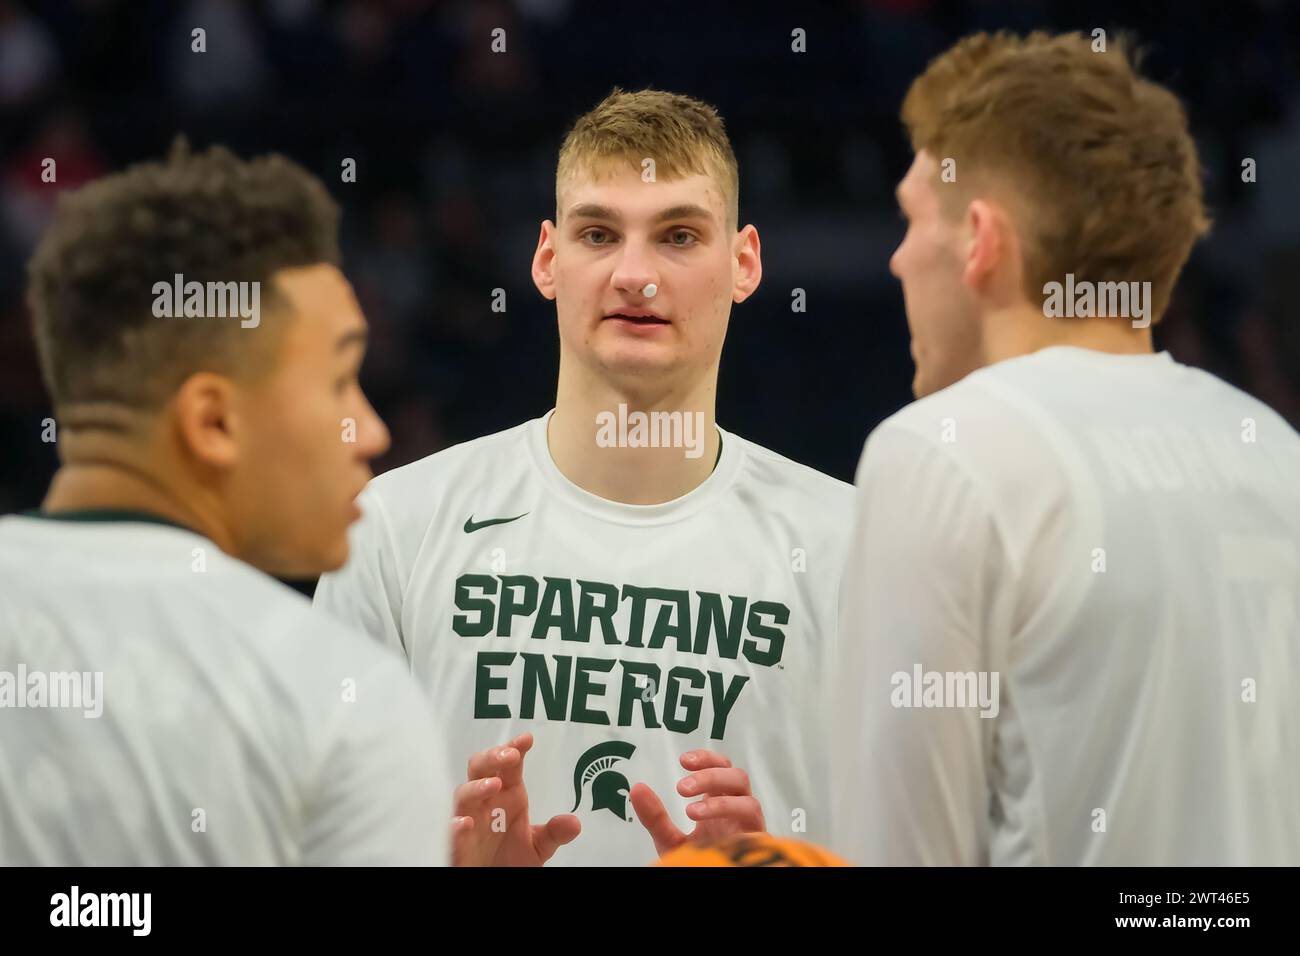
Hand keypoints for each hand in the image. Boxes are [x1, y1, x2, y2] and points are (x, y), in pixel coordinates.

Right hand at [451, 732, 580, 865]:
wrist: (494, 882)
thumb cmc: (511, 859)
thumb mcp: (538, 846)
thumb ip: (554, 833)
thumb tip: (573, 823)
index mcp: (507, 795)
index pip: (509, 765)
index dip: (515, 748)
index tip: (527, 739)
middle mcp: (486, 803)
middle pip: (480, 769)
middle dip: (492, 757)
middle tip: (509, 755)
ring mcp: (469, 820)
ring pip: (463, 795)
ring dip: (477, 787)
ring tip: (494, 785)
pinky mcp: (456, 844)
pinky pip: (451, 831)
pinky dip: (456, 826)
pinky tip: (466, 823)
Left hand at [629, 749, 765, 856]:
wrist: (707, 880)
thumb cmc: (696, 861)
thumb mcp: (669, 840)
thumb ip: (655, 817)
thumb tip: (636, 788)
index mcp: (720, 802)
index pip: (722, 768)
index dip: (706, 758)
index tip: (683, 760)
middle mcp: (738, 810)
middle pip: (737, 777)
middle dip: (710, 776)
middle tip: (681, 788)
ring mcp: (750, 827)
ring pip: (749, 799)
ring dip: (720, 801)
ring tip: (691, 811)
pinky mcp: (758, 842)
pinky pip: (753, 822)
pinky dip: (729, 814)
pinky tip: (704, 821)